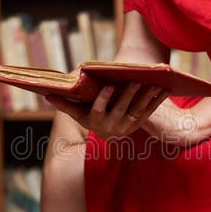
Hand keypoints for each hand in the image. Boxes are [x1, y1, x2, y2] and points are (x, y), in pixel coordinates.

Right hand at [45, 82, 168, 138]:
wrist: (105, 130)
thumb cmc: (87, 114)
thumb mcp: (76, 110)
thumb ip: (64, 103)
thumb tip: (46, 94)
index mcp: (95, 121)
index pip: (98, 109)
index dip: (103, 98)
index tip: (108, 86)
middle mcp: (112, 127)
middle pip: (121, 109)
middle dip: (129, 95)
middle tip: (136, 81)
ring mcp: (127, 127)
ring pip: (138, 111)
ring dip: (147, 98)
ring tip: (154, 84)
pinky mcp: (139, 124)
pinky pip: (149, 112)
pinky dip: (157, 100)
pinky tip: (164, 89)